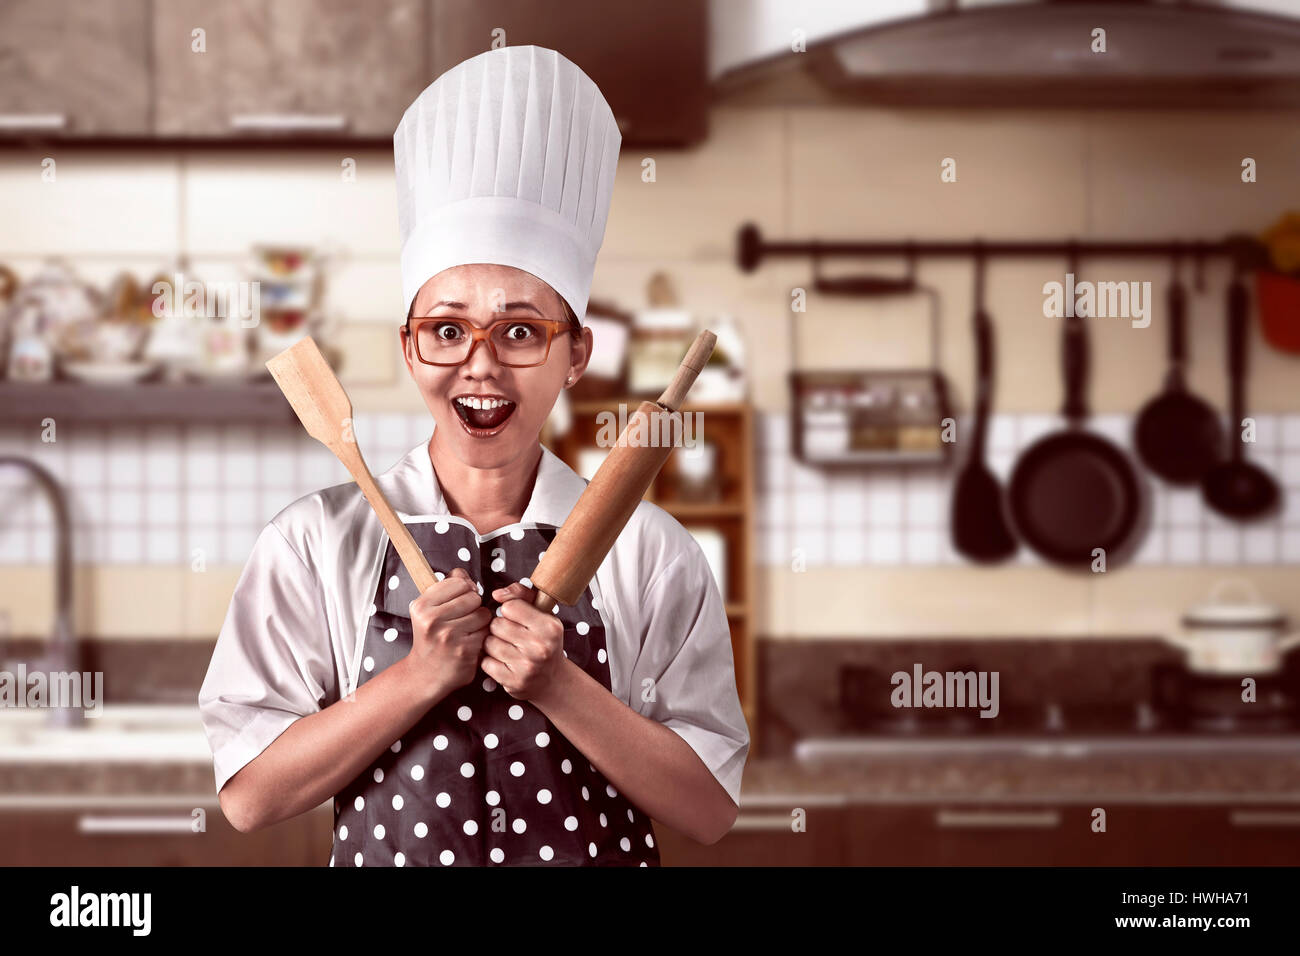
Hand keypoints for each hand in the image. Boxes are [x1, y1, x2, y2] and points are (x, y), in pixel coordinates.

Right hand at [406, 566, 491, 698]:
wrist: (425, 675)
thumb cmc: (430, 638)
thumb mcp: (427, 610)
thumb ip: (445, 587)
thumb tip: (463, 573)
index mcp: (421, 606)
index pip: (458, 581)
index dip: (463, 590)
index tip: (457, 601)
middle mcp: (432, 621)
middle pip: (473, 596)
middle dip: (473, 606)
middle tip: (461, 619)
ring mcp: (449, 637)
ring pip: (483, 614)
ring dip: (480, 622)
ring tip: (466, 631)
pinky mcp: (465, 652)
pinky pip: (487, 632)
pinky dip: (482, 636)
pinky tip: (470, 643)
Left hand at [481, 581, 565, 701]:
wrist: (552, 680)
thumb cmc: (544, 641)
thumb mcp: (542, 614)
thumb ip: (521, 595)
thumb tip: (497, 594)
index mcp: (549, 626)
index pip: (509, 607)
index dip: (509, 612)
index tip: (517, 620)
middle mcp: (539, 646)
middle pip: (497, 625)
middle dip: (500, 629)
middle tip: (511, 636)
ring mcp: (526, 666)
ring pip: (489, 643)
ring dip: (493, 645)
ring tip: (507, 649)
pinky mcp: (513, 682)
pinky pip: (486, 663)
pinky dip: (491, 662)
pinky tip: (503, 662)